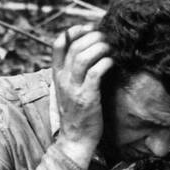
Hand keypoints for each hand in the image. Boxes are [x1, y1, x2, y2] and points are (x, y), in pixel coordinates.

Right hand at [51, 23, 113, 169]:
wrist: (75, 140)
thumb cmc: (77, 114)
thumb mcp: (69, 90)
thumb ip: (73, 72)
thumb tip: (89, 51)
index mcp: (57, 75)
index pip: (59, 44)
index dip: (74, 31)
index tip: (89, 29)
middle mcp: (63, 80)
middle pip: (74, 46)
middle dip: (93, 37)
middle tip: (106, 38)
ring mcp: (74, 89)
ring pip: (83, 56)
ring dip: (100, 47)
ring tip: (110, 48)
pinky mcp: (87, 98)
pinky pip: (95, 72)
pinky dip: (105, 63)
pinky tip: (112, 62)